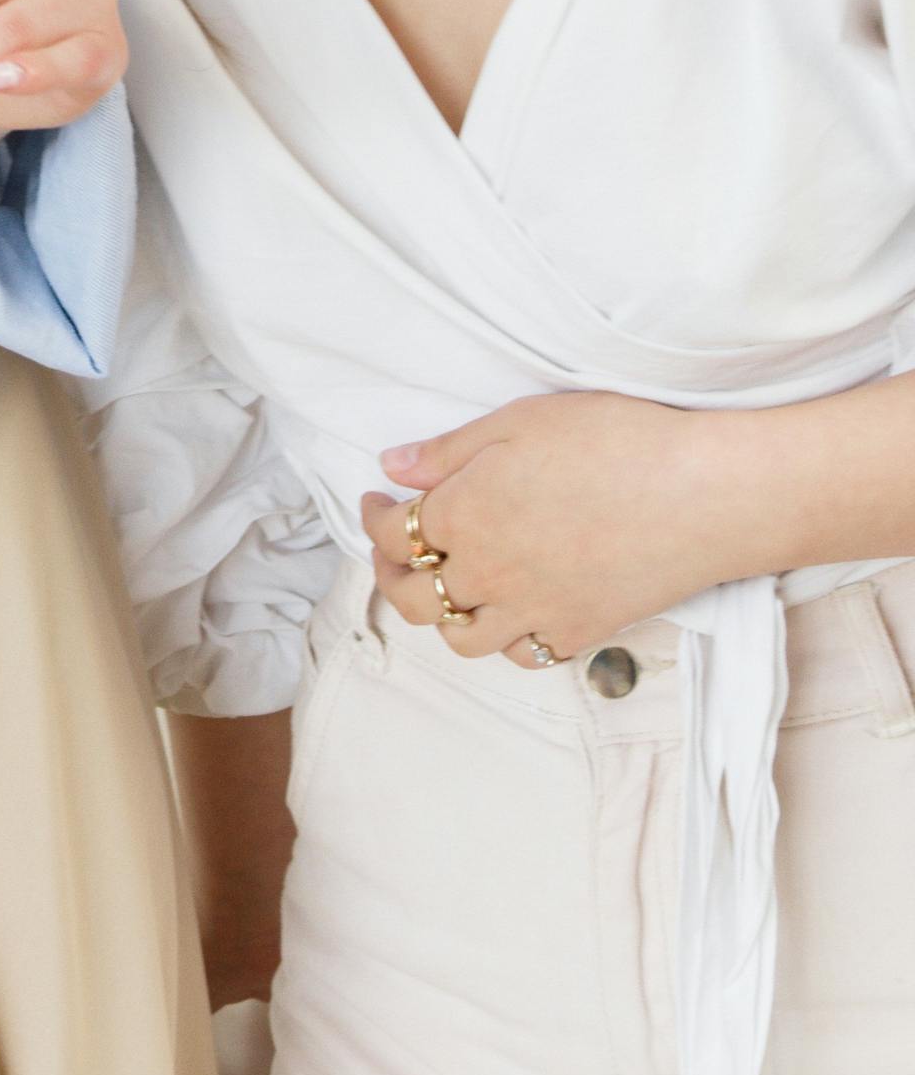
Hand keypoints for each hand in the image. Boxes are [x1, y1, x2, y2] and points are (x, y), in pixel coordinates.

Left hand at [361, 391, 741, 666]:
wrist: (700, 494)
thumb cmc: (613, 441)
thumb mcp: (519, 421)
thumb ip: (448, 452)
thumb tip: (392, 468)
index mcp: (463, 516)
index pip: (392, 534)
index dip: (374, 519)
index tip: (377, 502)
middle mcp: (488, 575)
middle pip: (414, 597)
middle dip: (392, 574)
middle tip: (394, 552)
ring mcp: (533, 613)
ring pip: (461, 639)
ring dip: (441, 615)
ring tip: (446, 587)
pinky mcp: (578, 634)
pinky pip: (522, 654)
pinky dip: (504, 638)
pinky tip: (509, 611)